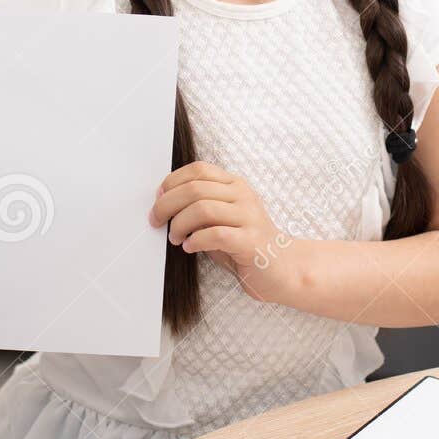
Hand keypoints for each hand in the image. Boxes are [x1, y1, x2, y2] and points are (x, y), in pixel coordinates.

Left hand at [148, 161, 298, 301]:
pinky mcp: (250, 241)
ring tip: (175, 238)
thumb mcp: (221, 219)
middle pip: (195, 188)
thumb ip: (199, 208)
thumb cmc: (245, 244)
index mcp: (235, 185)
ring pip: (202, 209)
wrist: (283, 268)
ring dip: (179, 224)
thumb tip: (164, 205)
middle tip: (156, 221)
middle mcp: (243, 196)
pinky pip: (216, 235)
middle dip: (167, 204)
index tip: (158, 197)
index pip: (199, 170)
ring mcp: (249, 217)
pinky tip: (190, 247)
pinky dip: (196, 240)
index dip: (172, 181)